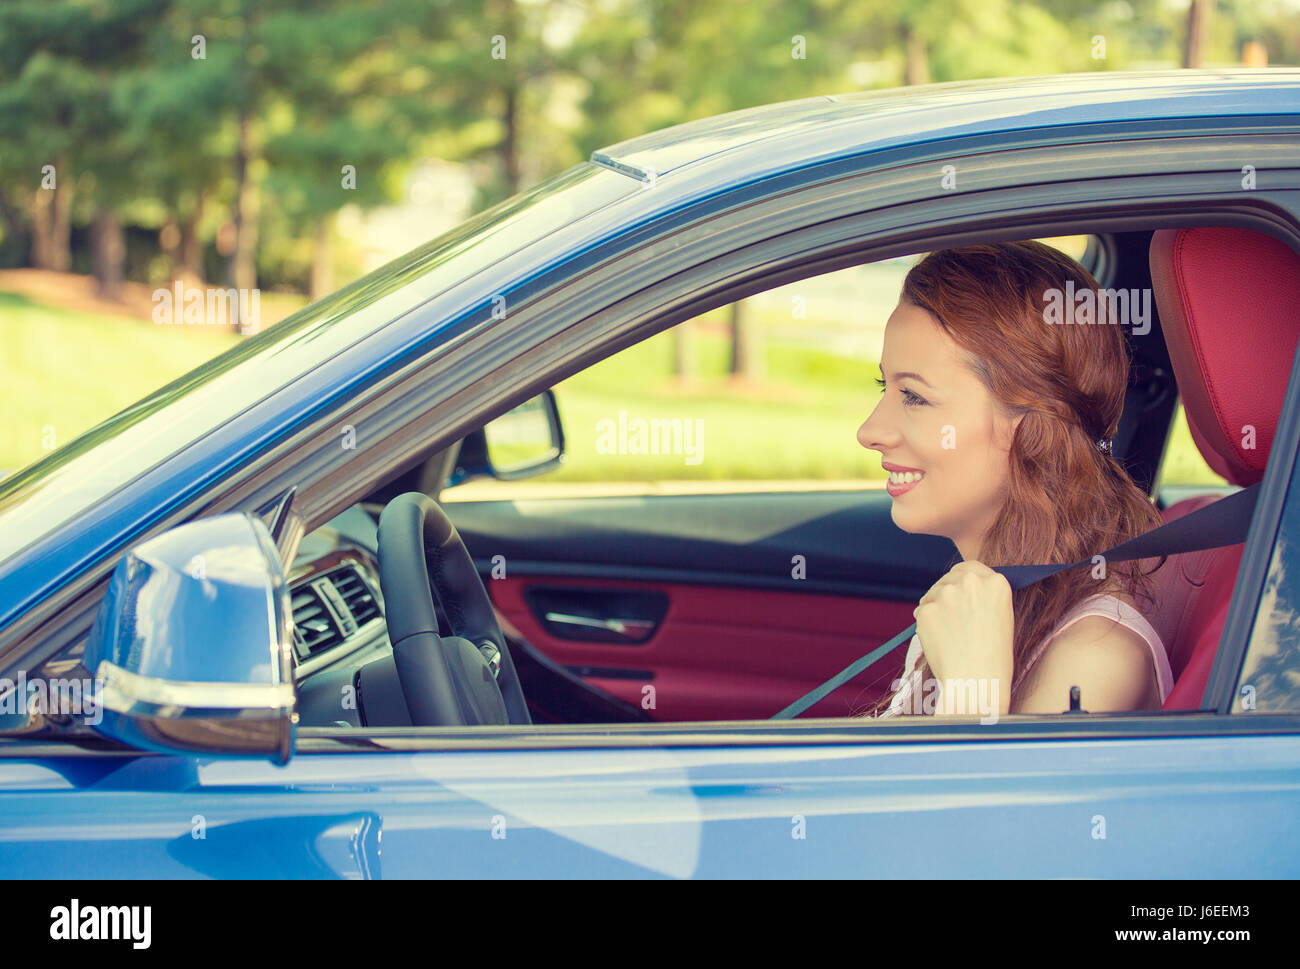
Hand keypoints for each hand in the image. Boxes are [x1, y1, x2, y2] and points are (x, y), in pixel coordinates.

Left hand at [913, 561, 1013, 715]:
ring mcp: (946, 593)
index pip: (972, 568)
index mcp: (996, 583)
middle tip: (952, 618)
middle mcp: (970, 582)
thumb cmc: (993, 659)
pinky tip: (940, 641)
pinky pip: (922, 611)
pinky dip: (927, 624)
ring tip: (950, 635)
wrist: (975, 682)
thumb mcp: (1001, 617)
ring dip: (937, 608)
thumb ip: (983, 597)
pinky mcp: (926, 608)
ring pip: (933, 594)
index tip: (962, 591)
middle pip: (950, 577)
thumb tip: (961, 588)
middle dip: (949, 593)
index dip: (964, 580)